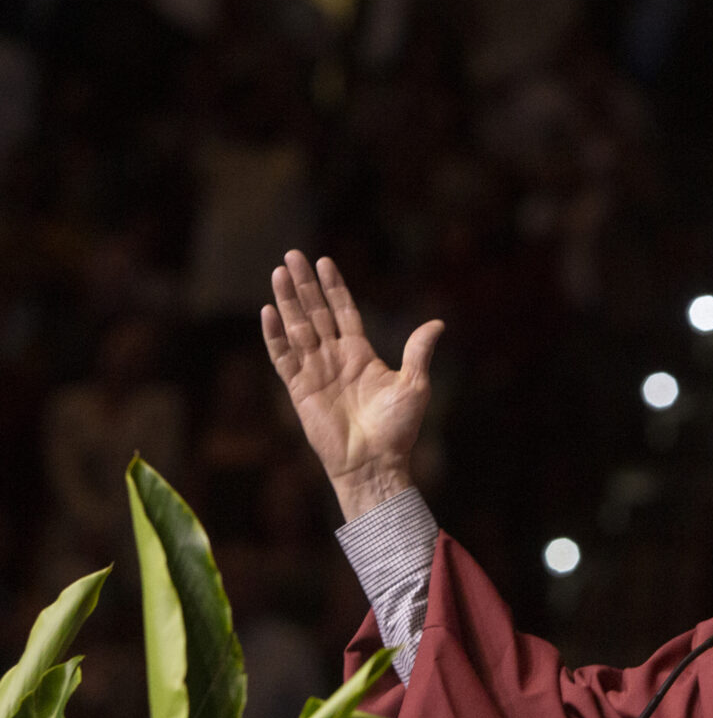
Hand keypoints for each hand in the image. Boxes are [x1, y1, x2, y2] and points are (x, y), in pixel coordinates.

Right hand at [259, 249, 443, 520]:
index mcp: (360, 354)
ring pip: (297, 328)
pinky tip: (269, 312)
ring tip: (278, 272)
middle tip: (292, 255)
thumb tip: (437, 322)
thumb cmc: (397, 429)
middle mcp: (335, 358)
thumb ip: (418, 351)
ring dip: (287, 301)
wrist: (375, 462)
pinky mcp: (299, 389)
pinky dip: (275, 335)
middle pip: (316, 312)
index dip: (333, 287)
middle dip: (304, 285)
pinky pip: (283, 357)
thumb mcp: (414, 384)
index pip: (343, 311)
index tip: (324, 262)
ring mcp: (315, 371)